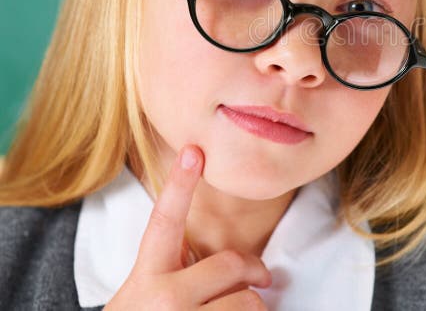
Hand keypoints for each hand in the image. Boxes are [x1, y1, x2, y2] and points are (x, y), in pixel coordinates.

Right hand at [105, 145, 271, 308]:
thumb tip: (226, 259)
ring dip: (254, 307)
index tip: (194, 151)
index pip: (164, 222)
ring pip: (249, 303)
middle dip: (254, 270)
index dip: (180, 185)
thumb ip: (172, 269)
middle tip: (263, 277)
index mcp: (146, 277)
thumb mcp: (142, 295)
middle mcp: (163, 298)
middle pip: (231, 265)